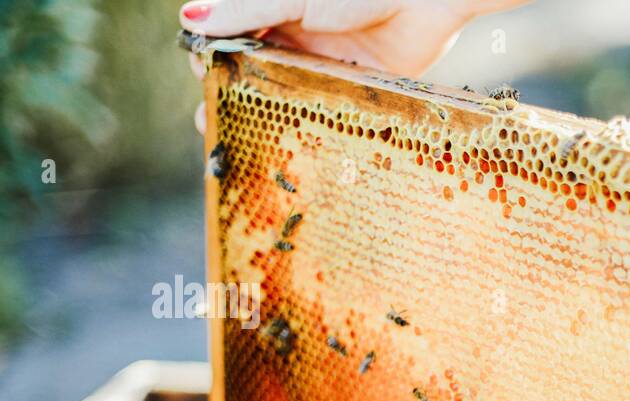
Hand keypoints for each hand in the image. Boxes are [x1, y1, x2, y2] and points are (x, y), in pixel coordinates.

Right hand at [181, 0, 526, 128]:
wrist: (427, 3)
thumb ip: (248, 10)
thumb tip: (190, 19)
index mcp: (271, 8)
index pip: (224, 31)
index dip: (208, 52)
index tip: (201, 71)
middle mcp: (289, 35)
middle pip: (244, 67)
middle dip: (224, 91)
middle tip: (210, 118)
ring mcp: (315, 63)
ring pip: (274, 93)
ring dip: (253, 114)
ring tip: (233, 137)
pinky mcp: (343, 88)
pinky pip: (313, 110)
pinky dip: (295, 126)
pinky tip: (279, 145)